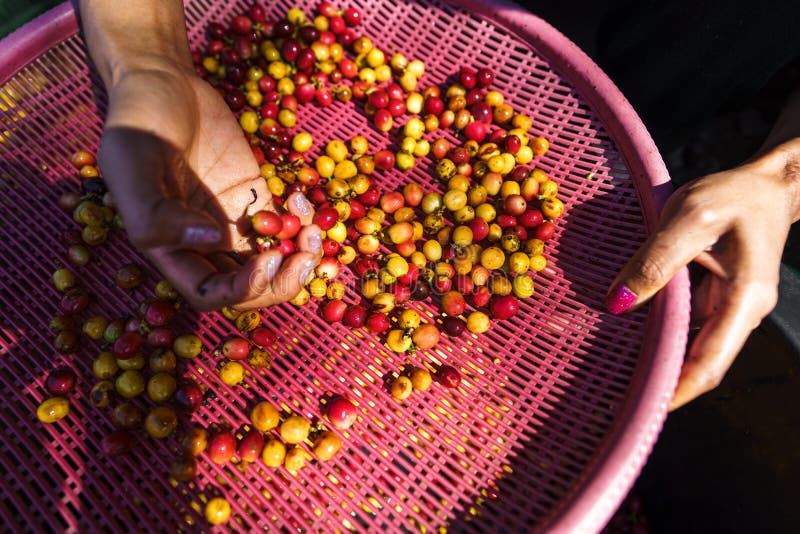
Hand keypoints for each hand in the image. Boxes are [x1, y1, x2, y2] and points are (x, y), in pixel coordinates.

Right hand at [99, 63, 320, 309]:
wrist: (162, 83)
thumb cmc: (138, 123)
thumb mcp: (132, 164)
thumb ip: (159, 212)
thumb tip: (211, 240)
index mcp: (170, 248)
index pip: (210, 292)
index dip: (242, 290)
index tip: (268, 259)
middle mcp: (203, 243)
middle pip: (249, 287)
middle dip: (281, 282)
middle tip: (306, 258)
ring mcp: (233, 221)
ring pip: (272, 261)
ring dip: (298, 257)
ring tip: (312, 232)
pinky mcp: (255, 198)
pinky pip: (286, 227)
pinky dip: (301, 223)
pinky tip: (299, 198)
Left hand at [605, 139, 799, 409]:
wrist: (766, 185)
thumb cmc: (732, 196)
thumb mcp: (688, 218)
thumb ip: (653, 262)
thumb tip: (617, 304)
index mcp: (744, 299)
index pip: (710, 363)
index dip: (677, 390)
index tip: (643, 407)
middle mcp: (741, 313)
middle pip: (700, 362)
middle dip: (662, 380)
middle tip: (615, 395)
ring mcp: (730, 308)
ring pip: (691, 345)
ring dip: (658, 358)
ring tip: (615, 372)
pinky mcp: (717, 298)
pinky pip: (686, 325)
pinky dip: (660, 332)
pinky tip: (630, 334)